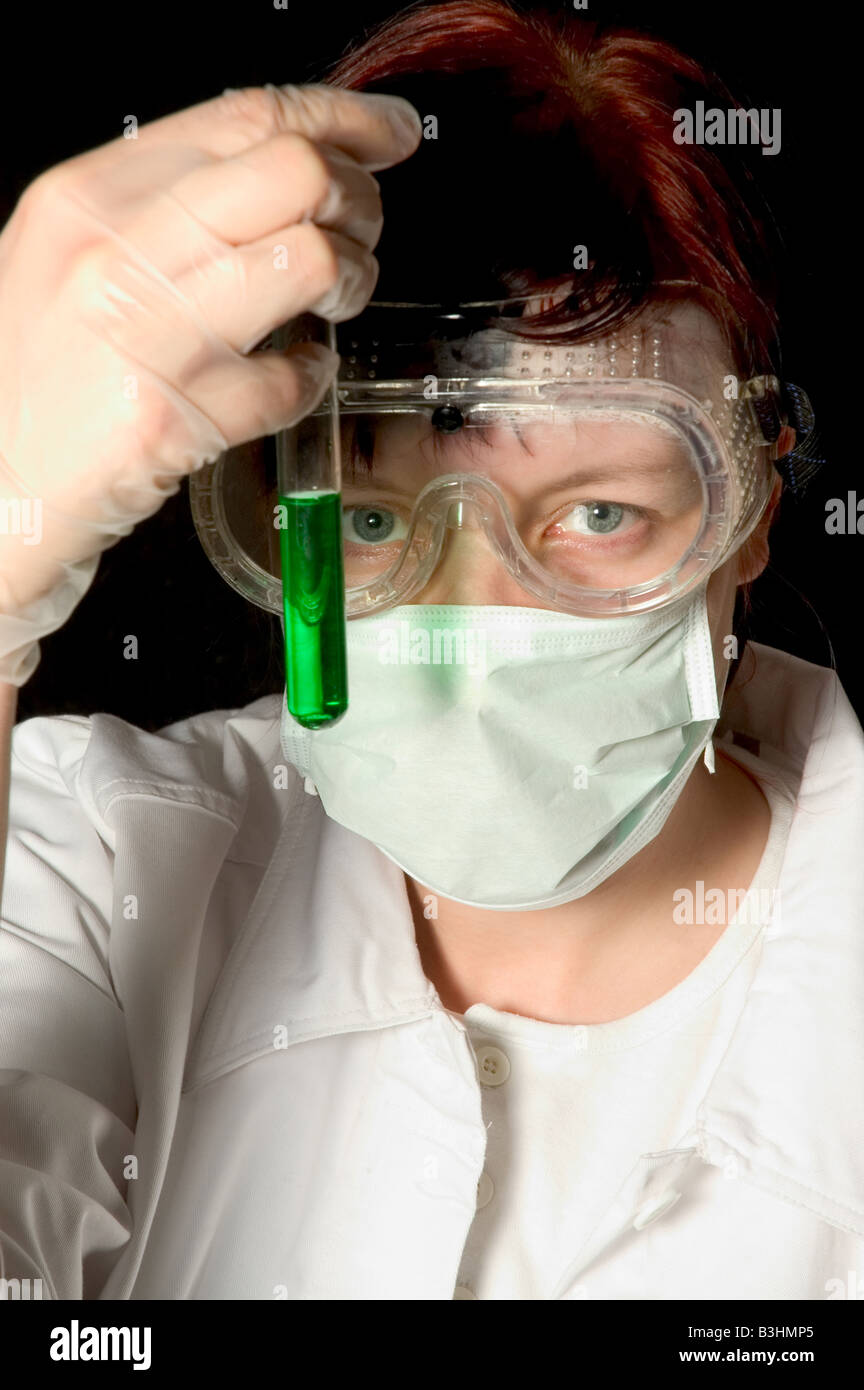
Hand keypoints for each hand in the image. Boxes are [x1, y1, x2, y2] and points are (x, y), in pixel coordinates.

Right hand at [0, 83, 420, 676]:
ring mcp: (144, 336)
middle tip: (361, 232)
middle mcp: (114, 253)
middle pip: (293, 173)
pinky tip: (291, 379)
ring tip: (333, 304)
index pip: (242, 119)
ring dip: (351, 281)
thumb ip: (166, 210)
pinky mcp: (174, 417)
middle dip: (357, 200)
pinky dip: (311, 379)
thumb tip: (287, 171)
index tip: (388, 133)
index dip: (339, 117)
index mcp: (90, 197)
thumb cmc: (42, 377)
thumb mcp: (76, 259)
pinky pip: (289, 379)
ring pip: (310, 258)